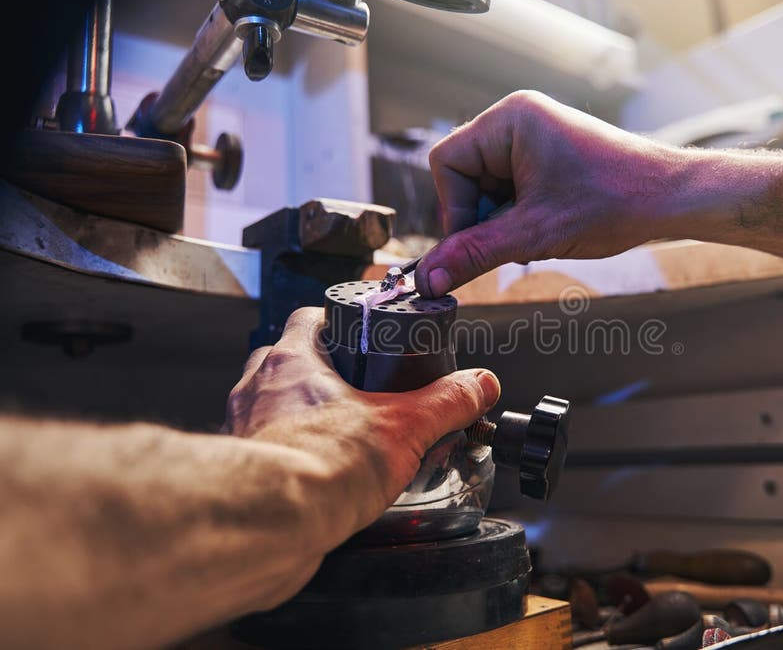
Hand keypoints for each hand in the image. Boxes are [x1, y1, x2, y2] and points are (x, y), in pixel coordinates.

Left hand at [223, 307, 500, 535]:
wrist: (269, 524)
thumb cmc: (317, 467)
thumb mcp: (406, 427)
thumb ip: (446, 402)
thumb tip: (478, 385)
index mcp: (292, 362)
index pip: (309, 319)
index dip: (338, 325)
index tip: (364, 337)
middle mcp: (258, 390)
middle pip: (291, 364)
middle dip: (324, 377)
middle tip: (360, 395)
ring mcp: (244, 430)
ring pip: (275, 409)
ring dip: (305, 419)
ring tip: (344, 441)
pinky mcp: (243, 473)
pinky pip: (269, 452)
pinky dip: (293, 458)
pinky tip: (322, 477)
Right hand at [416, 90, 685, 296]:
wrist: (672, 199)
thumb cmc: (613, 202)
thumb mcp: (533, 234)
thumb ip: (473, 254)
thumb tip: (427, 279)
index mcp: (509, 119)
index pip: (447, 164)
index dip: (455, 209)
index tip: (480, 241)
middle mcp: (518, 119)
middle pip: (464, 177)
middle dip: (484, 217)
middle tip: (517, 240)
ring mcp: (535, 136)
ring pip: (487, 189)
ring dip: (504, 221)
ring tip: (542, 234)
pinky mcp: (549, 156)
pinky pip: (511, 189)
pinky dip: (521, 217)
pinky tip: (550, 228)